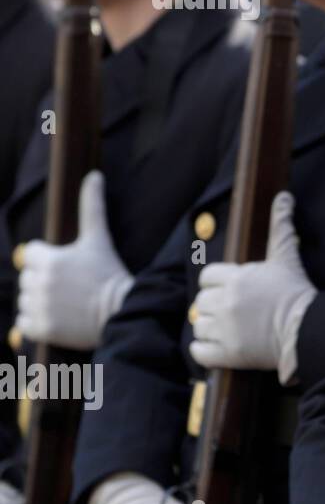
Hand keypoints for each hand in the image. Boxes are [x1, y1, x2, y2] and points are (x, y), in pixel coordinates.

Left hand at [16, 171, 131, 348]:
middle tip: (72, 286)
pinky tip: (58, 317)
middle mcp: (40, 283)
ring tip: (66, 302)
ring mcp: (39, 306)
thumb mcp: (99, 239)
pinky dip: (36, 321)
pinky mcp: (39, 328)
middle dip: (46, 281)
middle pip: (28, 277)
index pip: (31, 254)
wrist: (122, 312)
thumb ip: (92, 206)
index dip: (49, 258)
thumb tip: (94, 175)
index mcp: (49, 260)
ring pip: (25, 299)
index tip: (69, 267)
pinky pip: (23, 322)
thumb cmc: (109, 273)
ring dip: (40, 301)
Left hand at [189, 192, 316, 385]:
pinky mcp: (228, 354)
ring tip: (229, 329)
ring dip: (210, 328)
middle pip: (200, 302)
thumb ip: (280, 226)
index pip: (206, 277)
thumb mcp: (286, 257)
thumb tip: (283, 197)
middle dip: (214, 306)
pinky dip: (205, 351)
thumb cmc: (296, 292)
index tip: (232, 291)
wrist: (309, 329)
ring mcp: (226, 330)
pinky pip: (199, 351)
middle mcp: (227, 302)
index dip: (217, 284)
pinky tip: (221, 346)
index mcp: (236, 278)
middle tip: (232, 312)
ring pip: (199, 326)